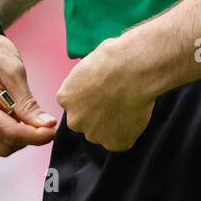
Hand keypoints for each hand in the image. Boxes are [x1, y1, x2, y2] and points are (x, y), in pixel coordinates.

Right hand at [0, 26, 56, 156]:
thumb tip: (46, 127)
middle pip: (2, 146)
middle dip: (26, 138)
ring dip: (15, 135)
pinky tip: (11, 111)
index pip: (9, 134)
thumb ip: (28, 104)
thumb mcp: (13, 72)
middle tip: (44, 123)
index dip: (35, 136)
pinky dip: (3, 129)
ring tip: (25, 112)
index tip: (53, 130)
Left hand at [56, 36, 154, 151]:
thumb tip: (96, 82)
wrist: (133, 70)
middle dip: (99, 114)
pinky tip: (135, 113)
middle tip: (118, 99)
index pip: (76, 105)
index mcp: (65, 98)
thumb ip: (87, 82)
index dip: (93, 98)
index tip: (105, 90)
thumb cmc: (114, 58)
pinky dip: (129, 131)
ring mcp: (95, 134)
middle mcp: (75, 120)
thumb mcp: (89, 65)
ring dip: (114, 124)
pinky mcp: (115, 143)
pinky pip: (122, 140)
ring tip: (129, 104)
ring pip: (104, 132)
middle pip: (86, 122)